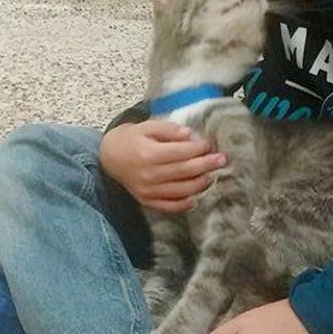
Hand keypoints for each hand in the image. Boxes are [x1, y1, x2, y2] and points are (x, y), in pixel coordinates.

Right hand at [99, 120, 226, 213]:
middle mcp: (149, 174)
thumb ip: (168, 129)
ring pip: (181, 190)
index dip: (198, 148)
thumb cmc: (131, 140)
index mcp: (149, 154)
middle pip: (185, 171)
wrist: (110, 157)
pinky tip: (194, 197)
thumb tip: (189, 135)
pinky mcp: (146, 201)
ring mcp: (148, 190)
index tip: (209, 145)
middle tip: (222, 160)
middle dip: (206, 165)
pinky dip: (184, 204)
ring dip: (200, 184)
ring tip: (210, 176)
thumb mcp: (147, 127)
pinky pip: (169, 206)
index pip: (181, 153)